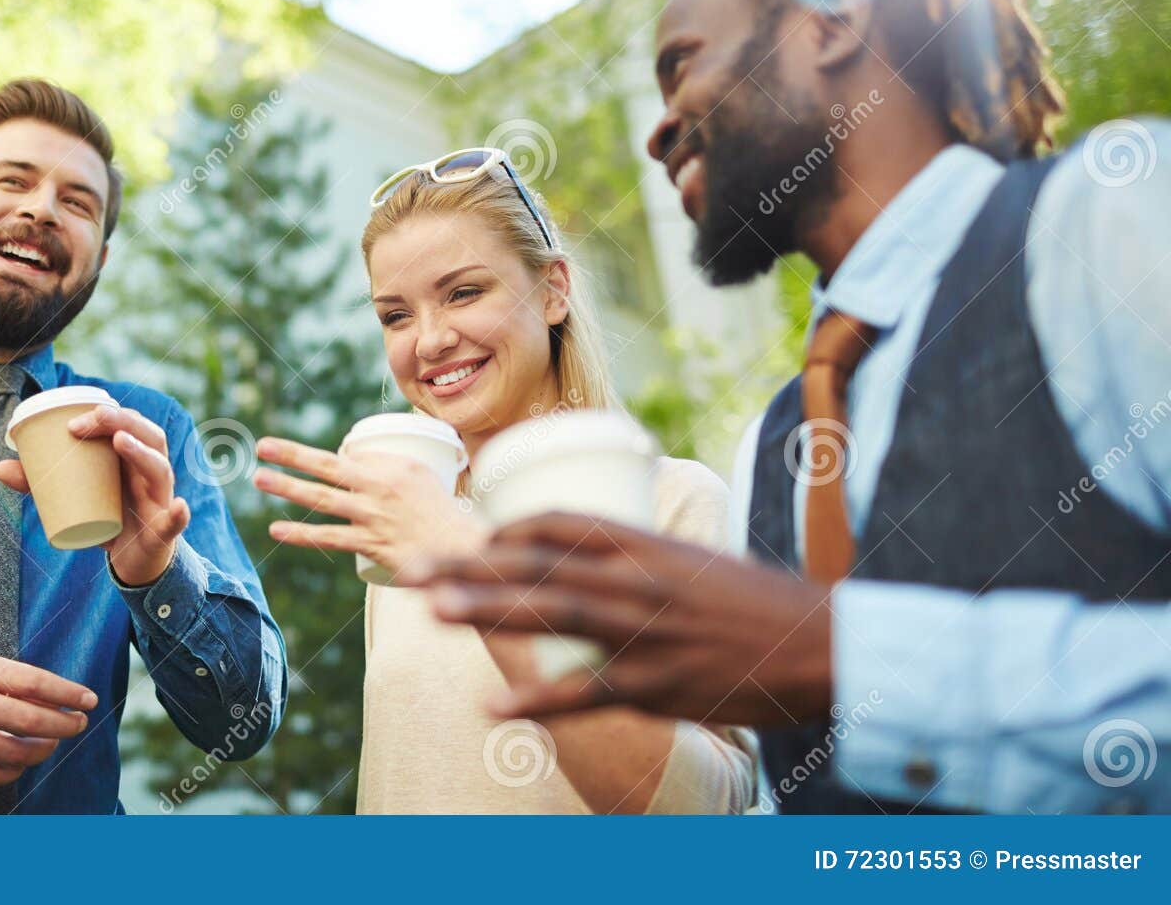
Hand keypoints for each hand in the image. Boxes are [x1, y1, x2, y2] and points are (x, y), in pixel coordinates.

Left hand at [0, 404, 188, 585]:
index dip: (105, 414)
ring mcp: (160, 499)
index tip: (70, 420)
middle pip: (149, 436)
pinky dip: (178, 515)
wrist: (136, 560)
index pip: (128, 424)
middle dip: (120, 422)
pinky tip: (178, 507)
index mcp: (134, 458)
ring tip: (119, 441)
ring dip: (141, 452)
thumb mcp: (75, 498)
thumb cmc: (109, 518)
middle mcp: (152, 472)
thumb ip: (42, 483)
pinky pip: (174, 521)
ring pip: (159, 469)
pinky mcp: (163, 531)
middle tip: (87, 421)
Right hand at [0, 651, 96, 787]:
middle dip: (65, 724)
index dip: (68, 693)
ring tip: (52, 743)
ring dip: (44, 750)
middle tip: (78, 723)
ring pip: (17, 753)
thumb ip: (8, 676)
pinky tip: (22, 760)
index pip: (36, 683)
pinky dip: (15, 770)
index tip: (89, 700)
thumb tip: (52, 695)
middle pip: (32, 721)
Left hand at [255, 436, 483, 581]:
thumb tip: (354, 461)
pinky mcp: (371, 544)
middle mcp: (380, 486)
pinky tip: (277, 529)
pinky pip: (330, 537)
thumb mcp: (418, 477)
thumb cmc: (440, 514)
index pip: (346, 456)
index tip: (284, 452)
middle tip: (261, 445)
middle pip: (327, 467)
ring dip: (287, 487)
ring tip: (259, 478)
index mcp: (392, 467)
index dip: (314, 457)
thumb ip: (385, 468)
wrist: (463, 550)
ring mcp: (374, 516)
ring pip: (322, 498)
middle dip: (291, 454)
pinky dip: (301, 533)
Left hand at [409, 511, 833, 724]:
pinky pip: (585, 694)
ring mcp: (643, 633)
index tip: (471, 539)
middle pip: (535, 565)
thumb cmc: (753, 602)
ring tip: (429, 611)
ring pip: (548, 616)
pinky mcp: (656, 685)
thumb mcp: (692, 560)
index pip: (558, 523)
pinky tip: (495, 709)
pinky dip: (538, 702)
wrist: (821, 645)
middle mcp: (636, 579)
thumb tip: (591, 554)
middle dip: (467, 566)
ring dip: (484, 612)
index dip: (505, 530)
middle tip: (410, 568)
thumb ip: (638, 557)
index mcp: (644, 543)